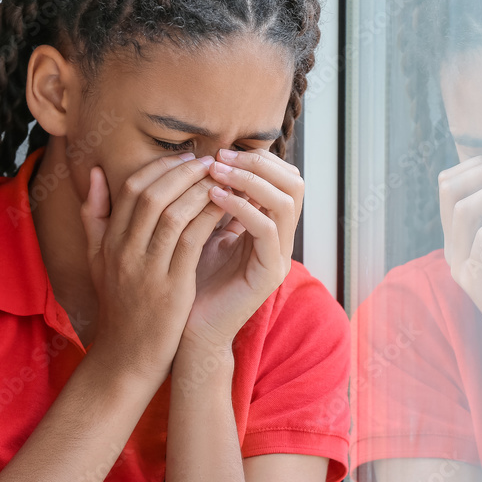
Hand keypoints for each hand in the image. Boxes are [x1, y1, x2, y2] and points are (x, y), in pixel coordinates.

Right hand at [79, 153, 225, 385]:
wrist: (127, 356)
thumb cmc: (119, 305)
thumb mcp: (98, 259)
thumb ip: (95, 216)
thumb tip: (95, 172)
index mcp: (109, 241)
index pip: (133, 188)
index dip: (162, 167)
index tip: (188, 157)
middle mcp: (124, 251)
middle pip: (153, 195)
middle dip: (184, 172)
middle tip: (211, 160)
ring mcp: (146, 270)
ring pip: (174, 214)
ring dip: (201, 191)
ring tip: (223, 179)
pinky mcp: (171, 287)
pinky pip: (193, 241)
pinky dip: (210, 218)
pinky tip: (227, 209)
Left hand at [179, 148, 303, 352]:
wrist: (187, 328)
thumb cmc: (189, 277)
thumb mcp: (203, 229)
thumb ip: (214, 200)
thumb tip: (206, 160)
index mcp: (269, 226)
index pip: (284, 178)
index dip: (257, 159)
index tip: (218, 153)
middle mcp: (281, 239)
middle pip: (295, 183)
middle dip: (257, 163)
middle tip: (219, 157)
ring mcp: (279, 257)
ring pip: (286, 201)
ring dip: (249, 180)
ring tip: (215, 173)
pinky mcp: (268, 274)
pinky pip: (266, 230)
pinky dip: (241, 207)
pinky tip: (212, 197)